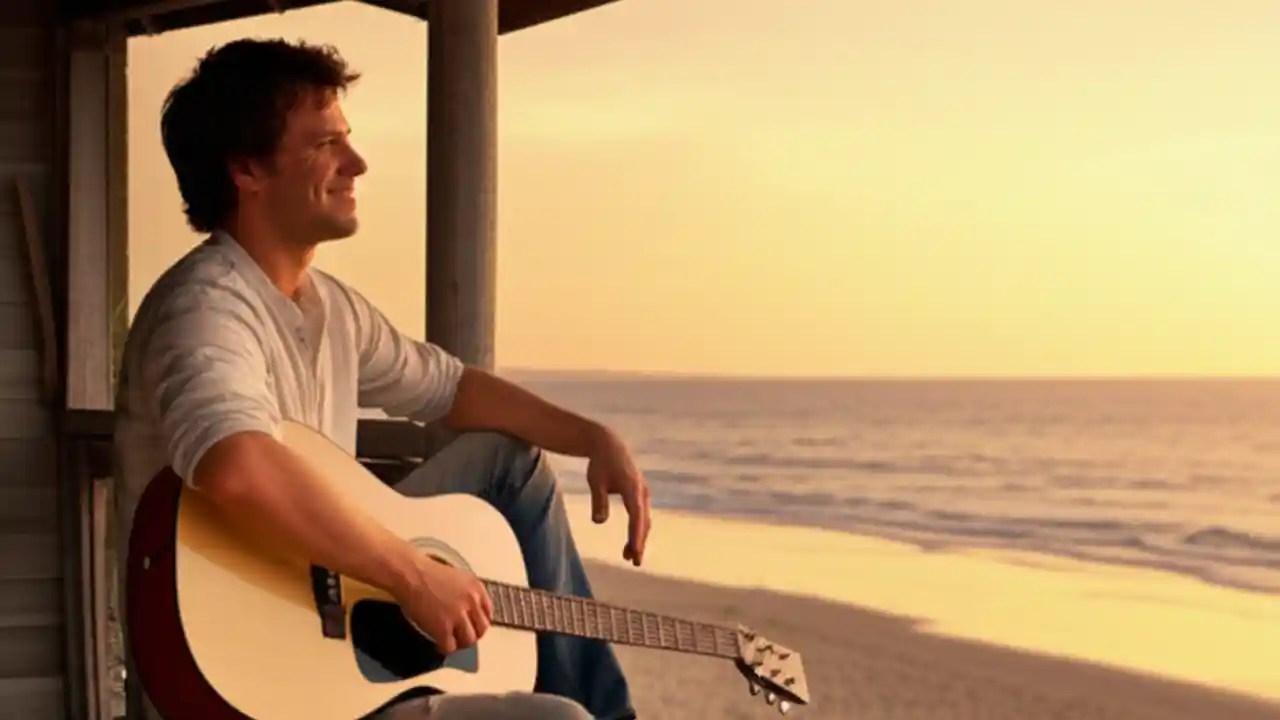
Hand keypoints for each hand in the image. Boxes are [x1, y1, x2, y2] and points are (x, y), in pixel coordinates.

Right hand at [395, 555, 492, 654]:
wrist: (410, 573)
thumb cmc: (427, 573)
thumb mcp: (457, 578)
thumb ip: (467, 594)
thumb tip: (469, 611)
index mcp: (476, 588)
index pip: (488, 612)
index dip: (479, 622)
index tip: (474, 626)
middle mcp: (471, 602)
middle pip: (482, 628)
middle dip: (473, 635)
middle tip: (463, 637)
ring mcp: (458, 615)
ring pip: (468, 640)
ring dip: (460, 643)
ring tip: (451, 642)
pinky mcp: (442, 627)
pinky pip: (449, 646)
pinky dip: (445, 648)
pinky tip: (439, 644)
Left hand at [585, 425, 651, 565]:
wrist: (609, 446)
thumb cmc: (601, 464)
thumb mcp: (596, 481)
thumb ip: (598, 501)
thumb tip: (599, 522)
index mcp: (632, 488)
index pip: (636, 517)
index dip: (635, 536)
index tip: (635, 552)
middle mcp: (642, 492)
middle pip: (643, 521)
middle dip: (639, 542)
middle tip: (634, 562)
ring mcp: (643, 494)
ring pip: (644, 520)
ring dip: (638, 538)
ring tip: (628, 557)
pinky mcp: (640, 495)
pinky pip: (641, 516)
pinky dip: (637, 530)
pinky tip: (630, 544)